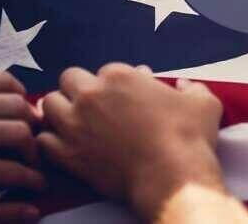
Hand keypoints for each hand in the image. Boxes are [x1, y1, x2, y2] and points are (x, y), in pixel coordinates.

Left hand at [38, 64, 224, 221]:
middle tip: (94, 105)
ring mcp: (75, 125)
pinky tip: (65, 146)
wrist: (172, 177)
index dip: (114, 84)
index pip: (105, 70)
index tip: (124, 98)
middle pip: (68, 79)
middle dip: (79, 88)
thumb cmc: (189, 136)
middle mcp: (92, 95)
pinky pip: (43, 140)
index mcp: (120, 76)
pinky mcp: (68, 154)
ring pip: (48, 105)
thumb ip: (193, 88)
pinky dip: (50, 141)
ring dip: (60, 110)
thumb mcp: (204, 101)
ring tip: (74, 122)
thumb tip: (185, 86)